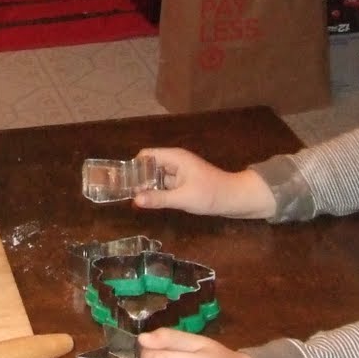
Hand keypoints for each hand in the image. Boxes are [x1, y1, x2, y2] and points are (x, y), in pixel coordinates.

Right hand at [131, 147, 275, 218]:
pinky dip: (157, 191)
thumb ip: (158, 198)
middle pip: (149, 165)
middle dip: (138, 178)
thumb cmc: (210, 194)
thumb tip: (134, 199)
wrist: (235, 199)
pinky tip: (150, 202)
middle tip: (123, 193)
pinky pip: (165, 184)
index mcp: (174, 157)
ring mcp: (179, 173)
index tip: (123, 181)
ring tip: (132, 199)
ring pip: (156, 177)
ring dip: (147, 186)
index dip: (134, 166)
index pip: (146, 155)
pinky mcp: (183, 183)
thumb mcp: (183, 198)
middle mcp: (175, 162)